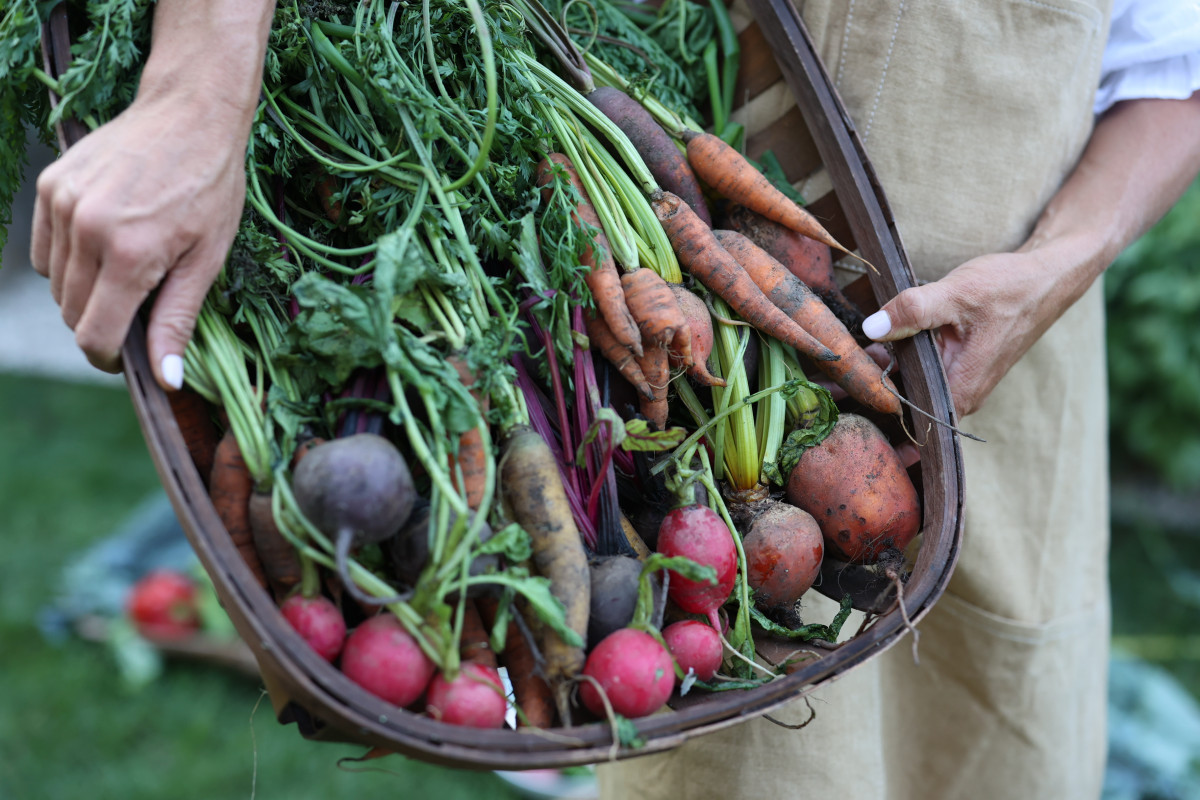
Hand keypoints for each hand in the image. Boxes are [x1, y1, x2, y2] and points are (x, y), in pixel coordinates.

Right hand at [30, 91, 246, 388]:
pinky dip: (68, 260)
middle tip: (141, 303)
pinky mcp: (50, 185)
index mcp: (130, 254)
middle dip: (102, 322)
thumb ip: (177, 321)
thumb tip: (165, 380)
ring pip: (56, 284)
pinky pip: (44, 250)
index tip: (129, 356)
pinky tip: (105, 242)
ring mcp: (62, 204)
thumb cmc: (210, 189)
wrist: (191, 115)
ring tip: (129, 265)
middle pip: (72, 313)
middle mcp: (86, 229)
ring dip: (86, 290)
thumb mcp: (207, 261)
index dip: (110, 357)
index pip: (95, 335)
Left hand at [860, 250, 1059, 417]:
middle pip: (905, 403)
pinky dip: (899, 360)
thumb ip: (913, 310)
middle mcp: (961, 394)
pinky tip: (876, 344)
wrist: (1047, 279)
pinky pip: (920, 371)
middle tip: (834, 379)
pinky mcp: (958, 366)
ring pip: (911, 385)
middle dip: (871, 391)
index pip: (909, 420)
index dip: (875, 412)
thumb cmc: (1009, 288)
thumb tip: (872, 328)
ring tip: (845, 364)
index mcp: (961, 389)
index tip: (843, 400)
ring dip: (882, 373)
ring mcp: (960, 381)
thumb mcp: (956, 293)